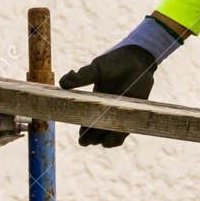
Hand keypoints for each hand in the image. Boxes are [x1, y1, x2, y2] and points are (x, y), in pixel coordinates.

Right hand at [60, 18, 181, 146]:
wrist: (137, 60)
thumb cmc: (115, 63)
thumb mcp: (96, 69)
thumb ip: (81, 77)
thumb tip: (62, 82)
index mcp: (94, 101)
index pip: (85, 120)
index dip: (82, 131)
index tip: (79, 137)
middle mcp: (105, 110)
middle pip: (95, 132)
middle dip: (90, 138)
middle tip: (85, 140)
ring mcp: (119, 114)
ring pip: (108, 135)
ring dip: (102, 140)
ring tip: (97, 140)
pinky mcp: (132, 114)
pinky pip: (123, 133)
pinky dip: (115, 140)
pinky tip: (109, 140)